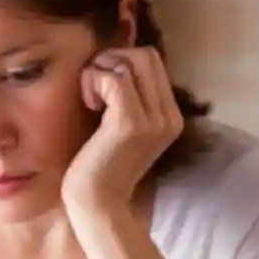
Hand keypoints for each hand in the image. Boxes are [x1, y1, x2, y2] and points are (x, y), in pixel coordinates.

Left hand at [61, 47, 184, 213]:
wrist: (97, 203)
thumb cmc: (100, 166)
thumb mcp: (122, 128)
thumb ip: (130, 99)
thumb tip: (115, 60)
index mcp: (170, 117)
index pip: (152, 60)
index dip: (120, 61)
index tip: (101, 86)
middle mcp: (168, 117)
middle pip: (145, 54)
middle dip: (112, 59)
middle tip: (94, 85)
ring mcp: (153, 120)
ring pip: (130, 61)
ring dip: (100, 70)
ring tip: (91, 97)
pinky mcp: (131, 123)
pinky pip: (113, 78)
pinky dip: (94, 81)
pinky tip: (89, 103)